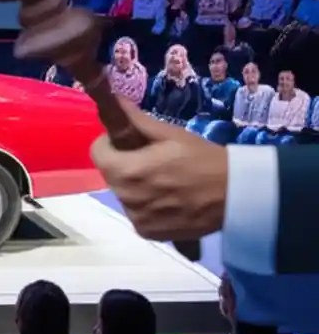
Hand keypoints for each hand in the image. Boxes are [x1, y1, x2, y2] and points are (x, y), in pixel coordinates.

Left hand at [89, 97, 227, 240]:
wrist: (236, 195)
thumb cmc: (203, 159)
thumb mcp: (170, 134)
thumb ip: (136, 120)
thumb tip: (114, 100)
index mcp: (127, 170)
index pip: (97, 152)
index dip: (110, 144)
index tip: (129, 142)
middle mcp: (126, 198)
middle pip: (111, 174)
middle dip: (124, 164)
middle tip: (152, 160)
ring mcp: (137, 218)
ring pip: (123, 195)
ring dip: (135, 186)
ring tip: (164, 181)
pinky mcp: (149, 233)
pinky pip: (137, 214)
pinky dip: (146, 206)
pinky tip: (168, 200)